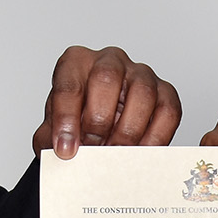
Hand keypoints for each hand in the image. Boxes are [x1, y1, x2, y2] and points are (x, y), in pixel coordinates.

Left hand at [34, 46, 181, 157]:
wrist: (98, 131)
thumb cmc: (77, 122)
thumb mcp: (53, 132)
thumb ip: (50, 141)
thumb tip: (58, 153)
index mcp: (76, 63)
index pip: (69, 84)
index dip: (66, 119)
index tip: (65, 149)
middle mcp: (109, 61)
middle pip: (107, 78)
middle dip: (98, 121)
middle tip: (92, 150)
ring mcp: (140, 74)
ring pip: (142, 93)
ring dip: (127, 131)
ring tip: (114, 156)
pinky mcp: (165, 93)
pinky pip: (167, 112)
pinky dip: (153, 138)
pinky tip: (138, 154)